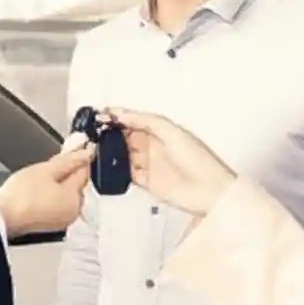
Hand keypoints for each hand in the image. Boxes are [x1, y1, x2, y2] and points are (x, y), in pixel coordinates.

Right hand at [0, 145, 93, 237]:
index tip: (81, 144)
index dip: (82, 155)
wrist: (1, 218)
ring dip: (59, 182)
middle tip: (58, 157)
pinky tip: (39, 188)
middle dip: (69, 170)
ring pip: (65, 194)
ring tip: (44, 173)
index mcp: (75, 197)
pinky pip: (56, 203)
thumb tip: (86, 154)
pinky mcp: (49, 224)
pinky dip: (52, 194)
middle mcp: (72, 211)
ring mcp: (61, 219)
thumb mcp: (46, 170)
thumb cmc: (21, 195)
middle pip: (76, 183)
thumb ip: (69, 160)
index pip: (84, 171)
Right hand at [105, 108, 236, 215]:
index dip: (118, 117)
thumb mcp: (172, 132)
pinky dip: (115, 169)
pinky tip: (106, 165)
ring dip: (110, 151)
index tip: (102, 115)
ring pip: (122, 154)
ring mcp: (148, 164)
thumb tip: (122, 113)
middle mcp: (152, 146)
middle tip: (95, 130)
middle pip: (125, 136)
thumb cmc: (198, 160)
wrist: (209, 191)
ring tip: (96, 146)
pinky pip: (125, 173)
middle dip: (110, 132)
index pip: (133, 120)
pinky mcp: (145, 182)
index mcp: (160, 131)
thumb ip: (146, 120)